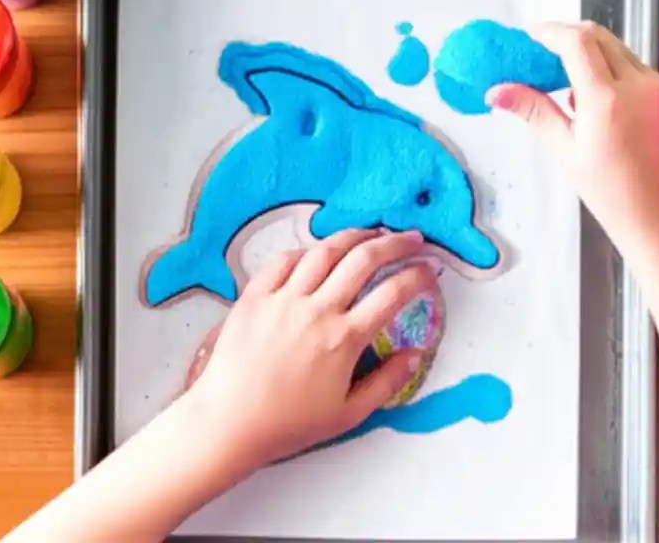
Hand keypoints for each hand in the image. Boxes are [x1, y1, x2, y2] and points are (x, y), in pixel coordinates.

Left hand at [179, 229, 434, 471]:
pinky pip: (283, 261)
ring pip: (325, 251)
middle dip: (395, 243)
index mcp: (344, 339)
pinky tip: (318, 252)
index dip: (418, 276)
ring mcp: (283, 299)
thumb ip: (386, 382)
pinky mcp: (254, 296)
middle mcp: (317, 310)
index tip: (431, 270)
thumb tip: (415, 354)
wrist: (227, 423)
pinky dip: (306, 251)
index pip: (393, 294)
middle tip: (412, 239)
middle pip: (364, 259)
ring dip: (354, 236)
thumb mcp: (348, 414)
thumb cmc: (288, 425)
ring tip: (371, 232)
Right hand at [486, 22, 658, 248]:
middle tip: (534, 50)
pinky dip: (601, 60)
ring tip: (553, 66)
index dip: (548, 32)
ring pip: (612, 44)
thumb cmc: (607, 189)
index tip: (525, 38)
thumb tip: (495, 91)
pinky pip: (625, 59)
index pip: (576, 42)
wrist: (655, 211)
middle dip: (563, 34)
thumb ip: (533, 110)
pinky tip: (581, 85)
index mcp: (607, 99)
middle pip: (595, 35)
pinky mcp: (658, 89)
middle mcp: (635, 82)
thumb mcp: (564, 149)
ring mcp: (651, 83)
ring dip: (582, 45)